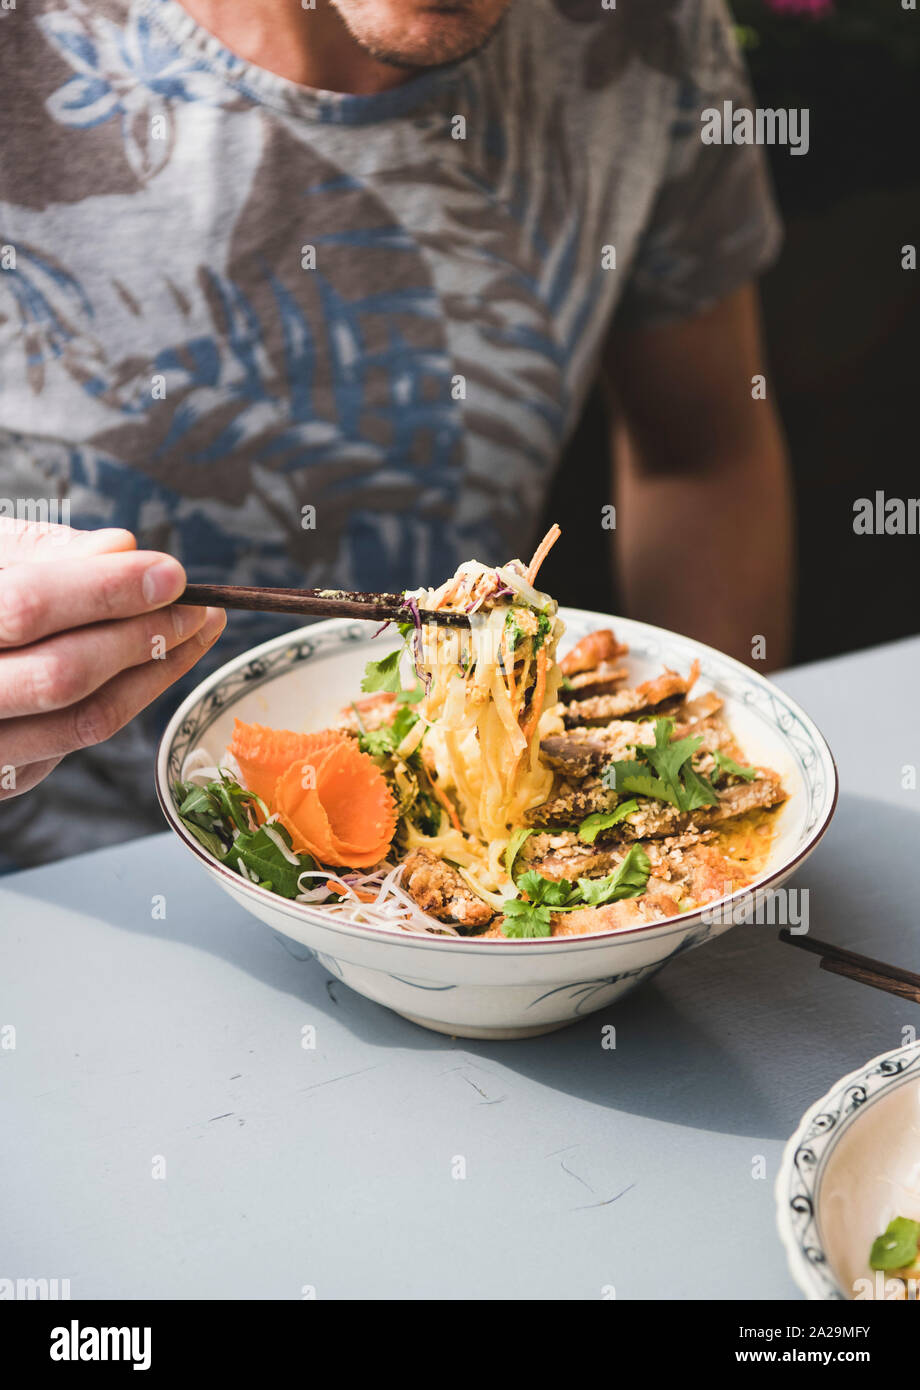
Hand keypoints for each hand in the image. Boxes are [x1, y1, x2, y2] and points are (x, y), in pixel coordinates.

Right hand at [0, 520, 225, 800]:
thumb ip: (42, 552)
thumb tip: (121, 548)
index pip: (28, 606)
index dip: (106, 589)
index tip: (171, 572)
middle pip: (63, 674)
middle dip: (144, 636)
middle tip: (198, 607)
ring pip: (82, 722)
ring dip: (154, 675)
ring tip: (193, 632)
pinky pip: (76, 745)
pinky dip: (124, 700)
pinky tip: (151, 666)